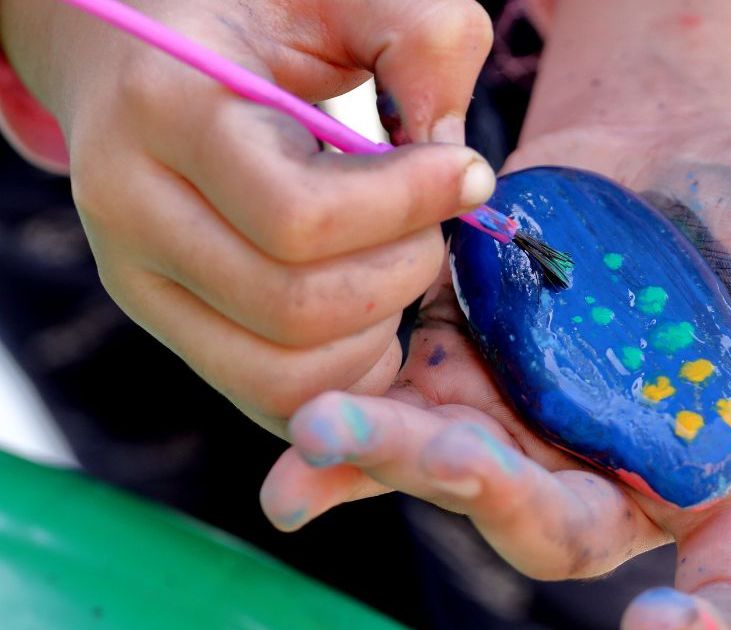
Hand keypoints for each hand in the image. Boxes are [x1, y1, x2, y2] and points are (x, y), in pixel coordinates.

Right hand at [0, 0, 496, 433]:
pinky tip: (377, 310)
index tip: (470, 171)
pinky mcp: (168, 323)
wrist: (135, 47)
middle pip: (295, 308)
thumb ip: (423, 41)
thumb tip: (462, 173)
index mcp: (168, 109)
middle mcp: (133, 209)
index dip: (411, 206)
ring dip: (380, 333)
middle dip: (404, 272)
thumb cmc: (255, 8)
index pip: (300, 216)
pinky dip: (347, 374)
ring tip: (404, 260)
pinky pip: (269, 396)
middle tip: (436, 221)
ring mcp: (139, 280)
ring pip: (282, 375)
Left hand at [258, 117, 730, 628]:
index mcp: (719, 478)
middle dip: (499, 498)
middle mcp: (618, 471)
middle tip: (452, 458)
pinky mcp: (472, 366)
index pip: (722, 588)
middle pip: (556, 524)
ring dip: (396, 462)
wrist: (683, 141)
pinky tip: (305, 433)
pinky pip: (410, 406)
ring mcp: (537, 422)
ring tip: (320, 443)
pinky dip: (356, 425)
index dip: (701, 628)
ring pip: (465, 472)